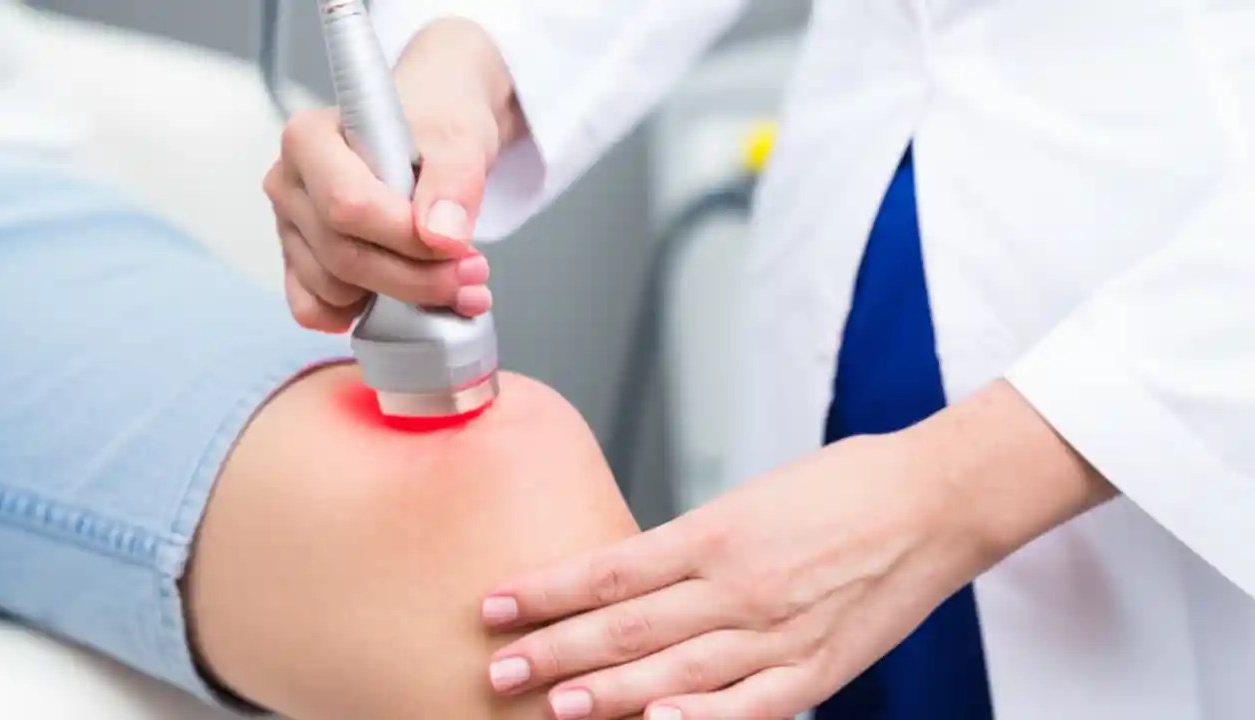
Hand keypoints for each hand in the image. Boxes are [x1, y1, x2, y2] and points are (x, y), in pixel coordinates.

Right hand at [263, 19, 524, 330]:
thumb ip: (453, 184)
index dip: (406, 238)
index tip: (459, 246)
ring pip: (334, 288)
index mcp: (310, 139)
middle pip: (343, 255)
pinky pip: (313, 309)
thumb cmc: (435, 125)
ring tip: (457, 281)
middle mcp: (289, 184)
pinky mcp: (301, 262)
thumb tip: (441, 238)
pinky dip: (360, 316)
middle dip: (415, 277)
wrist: (433, 133)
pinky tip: (403, 305)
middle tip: (473, 274)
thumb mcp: (459, 140)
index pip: (348, 206)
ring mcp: (291, 227)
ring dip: (400, 299)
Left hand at [479, 382, 1113, 718]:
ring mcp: (780, 633)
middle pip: (627, 626)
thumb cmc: (845, 485)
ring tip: (550, 707)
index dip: (546, 591)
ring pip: (674, 671)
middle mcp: (740, 585)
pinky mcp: (818, 669)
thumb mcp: (752, 497)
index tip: (495, 605)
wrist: (936, 499)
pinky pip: (749, 705)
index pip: (609, 570)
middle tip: (497, 669)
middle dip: (555, 650)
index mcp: (718, 532)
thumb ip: (693, 545)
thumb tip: (630, 578)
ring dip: (606, 693)